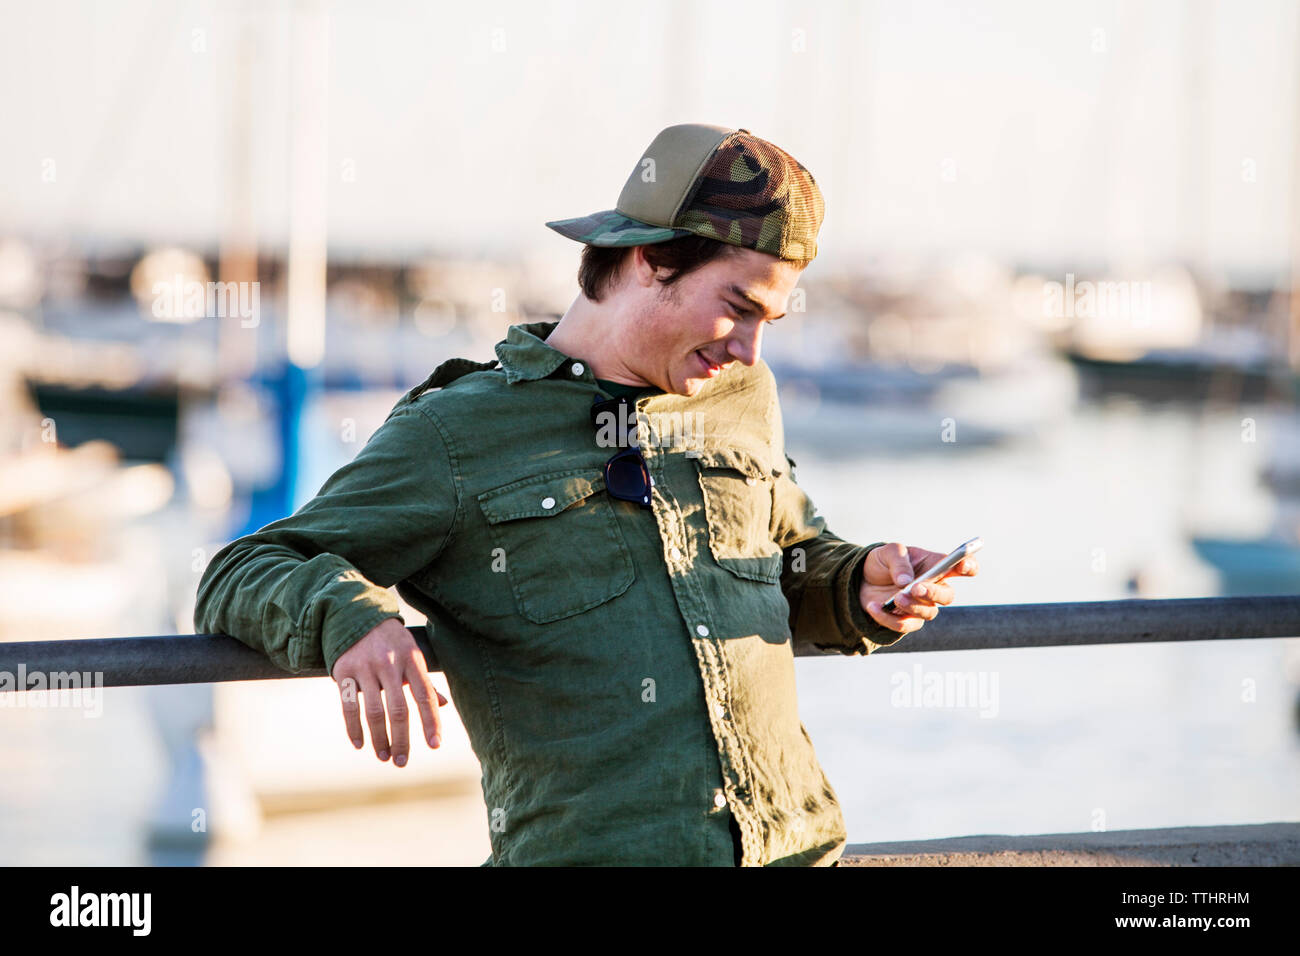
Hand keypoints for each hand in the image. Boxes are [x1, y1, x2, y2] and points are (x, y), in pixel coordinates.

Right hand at [331, 617, 448, 765]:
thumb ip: (423, 680)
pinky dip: (354, 728)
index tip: (434, 745)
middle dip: (402, 739)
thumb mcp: (412, 654)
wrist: (356, 614)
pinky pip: (349, 706)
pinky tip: (360, 743)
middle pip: (399, 709)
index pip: (425, 695)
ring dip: (379, 738)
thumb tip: (442, 705)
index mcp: (412, 658)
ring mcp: (366, 666)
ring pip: (374, 711)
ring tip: (384, 756)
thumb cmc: (391, 641)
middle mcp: (389, 663)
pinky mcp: (344, 670)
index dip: (431, 721)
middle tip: (402, 761)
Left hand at [859, 542, 978, 633]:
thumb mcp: (888, 552)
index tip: (963, 566)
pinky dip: (887, 617)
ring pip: (929, 613)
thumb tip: (905, 581)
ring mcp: (921, 606)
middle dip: (934, 593)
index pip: (962, 567)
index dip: (968, 566)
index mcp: (935, 565)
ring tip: (896, 597)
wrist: (861, 579)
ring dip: (913, 606)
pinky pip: (904, 625)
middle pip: (947, 596)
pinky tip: (874, 606)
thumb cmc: (882, 562)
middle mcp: (933, 587)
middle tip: (916, 588)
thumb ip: (899, 561)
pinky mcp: (906, 620)